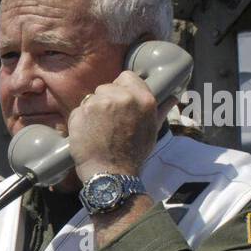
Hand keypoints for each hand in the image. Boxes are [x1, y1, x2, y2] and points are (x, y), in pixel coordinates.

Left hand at [65, 70, 162, 184]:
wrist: (111, 174)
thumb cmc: (133, 154)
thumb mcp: (152, 130)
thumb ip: (160, 110)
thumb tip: (173, 97)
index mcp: (143, 99)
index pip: (127, 76)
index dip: (121, 88)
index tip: (119, 101)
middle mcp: (122, 97)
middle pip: (107, 87)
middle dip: (106, 101)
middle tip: (109, 121)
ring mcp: (100, 103)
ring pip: (91, 98)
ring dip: (92, 110)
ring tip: (98, 129)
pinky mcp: (81, 112)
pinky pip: (78, 110)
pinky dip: (80, 120)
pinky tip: (87, 134)